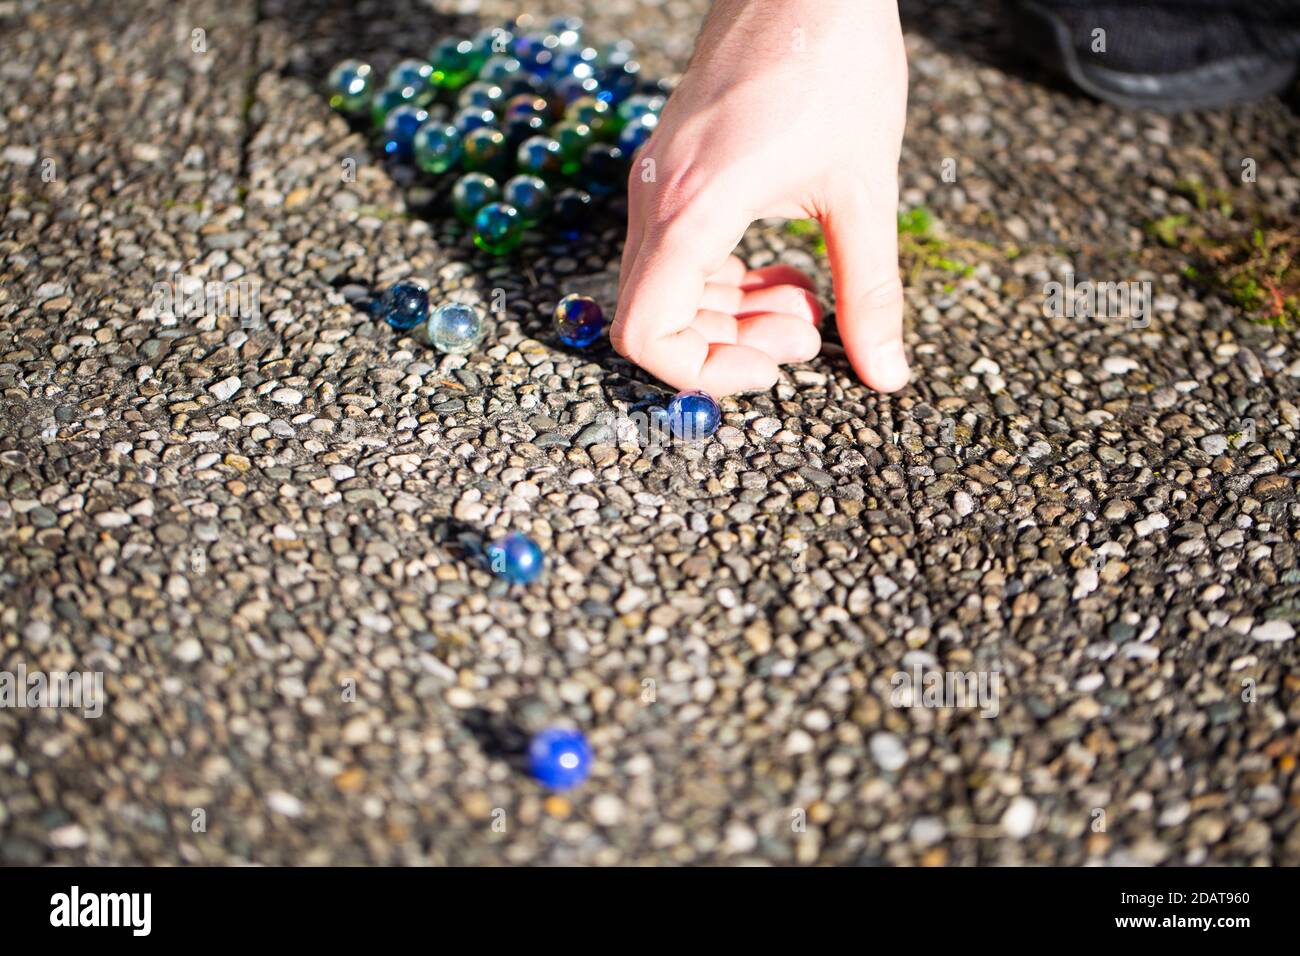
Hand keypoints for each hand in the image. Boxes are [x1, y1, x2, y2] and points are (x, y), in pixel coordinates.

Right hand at [612, 0, 909, 396]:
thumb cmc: (835, 63)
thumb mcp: (864, 194)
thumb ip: (871, 293)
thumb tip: (886, 372)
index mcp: (692, 207)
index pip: (645, 332)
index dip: (702, 372)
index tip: (770, 367)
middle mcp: (658, 197)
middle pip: (657, 318)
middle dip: (733, 344)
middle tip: (809, 335)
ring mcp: (661, 181)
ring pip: (669, 289)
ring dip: (735, 315)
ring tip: (810, 304)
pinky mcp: (677, 170)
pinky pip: (682, 253)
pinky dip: (729, 280)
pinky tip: (789, 270)